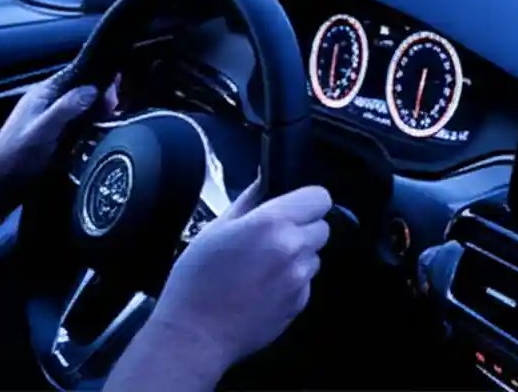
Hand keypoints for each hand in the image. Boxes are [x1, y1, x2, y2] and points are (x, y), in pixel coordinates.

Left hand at [0, 67, 115, 208]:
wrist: (0, 185)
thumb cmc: (18, 155)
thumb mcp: (43, 129)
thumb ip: (67, 107)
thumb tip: (94, 88)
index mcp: (44, 94)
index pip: (76, 74)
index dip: (97, 77)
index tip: (116, 88)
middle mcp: (50, 103)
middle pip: (83, 91)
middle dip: (101, 98)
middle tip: (114, 110)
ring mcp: (54, 119)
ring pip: (84, 109)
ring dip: (99, 114)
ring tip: (112, 121)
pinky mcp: (58, 136)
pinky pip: (81, 125)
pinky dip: (93, 128)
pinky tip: (102, 134)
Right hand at [141, 180, 332, 378]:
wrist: (195, 335)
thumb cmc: (196, 281)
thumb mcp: (215, 230)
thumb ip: (248, 201)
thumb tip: (265, 182)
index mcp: (272, 223)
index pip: (320, 198)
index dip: (308, 201)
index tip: (294, 207)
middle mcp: (293, 248)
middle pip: (322, 227)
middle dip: (303, 228)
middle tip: (272, 238)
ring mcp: (299, 278)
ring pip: (315, 255)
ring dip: (298, 256)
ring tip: (264, 266)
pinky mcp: (300, 303)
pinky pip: (306, 281)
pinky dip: (292, 281)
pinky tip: (263, 287)